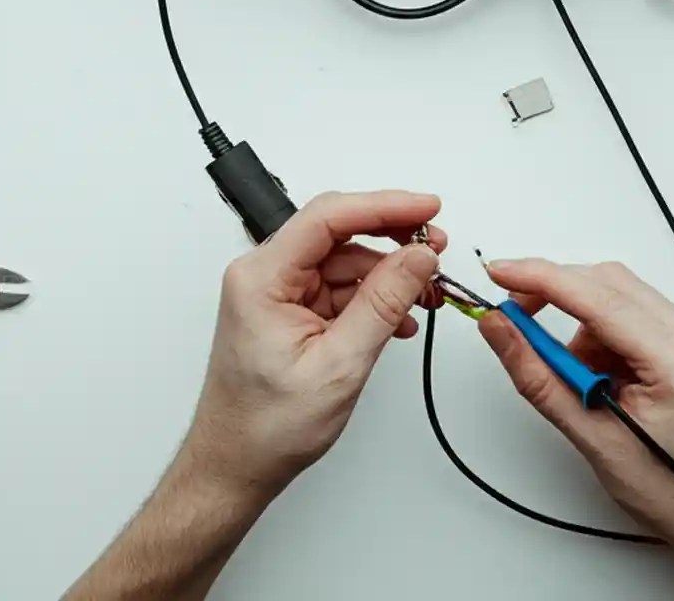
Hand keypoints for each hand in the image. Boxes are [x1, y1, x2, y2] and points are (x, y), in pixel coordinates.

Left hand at [186, 190, 445, 498]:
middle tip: (436, 248)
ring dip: (390, 276)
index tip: (426, 209)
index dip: (384, 206)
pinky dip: (375, 299)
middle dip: (393, 239)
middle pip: (339, 233)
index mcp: (262, 279)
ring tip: (427, 295)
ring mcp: (279, 294)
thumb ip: (383, 304)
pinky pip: (342, 289)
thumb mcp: (339, 365)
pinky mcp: (292, 311)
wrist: (237, 466)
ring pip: (346, 262)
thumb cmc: (265, 427)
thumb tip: (417, 258)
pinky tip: (400, 319)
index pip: (329, 218)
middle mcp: (265, 277)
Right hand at [478, 260, 673, 598]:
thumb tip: (501, 329)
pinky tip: (603, 383)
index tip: (499, 272)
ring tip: (581, 386)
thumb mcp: (594, 438)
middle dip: (555, 296)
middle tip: (515, 320)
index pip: (595, 296)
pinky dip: (604, 340)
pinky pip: (634, 319)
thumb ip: (538, 376)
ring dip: (582, 328)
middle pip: (608, 283)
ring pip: (618, 298)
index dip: (539, 278)